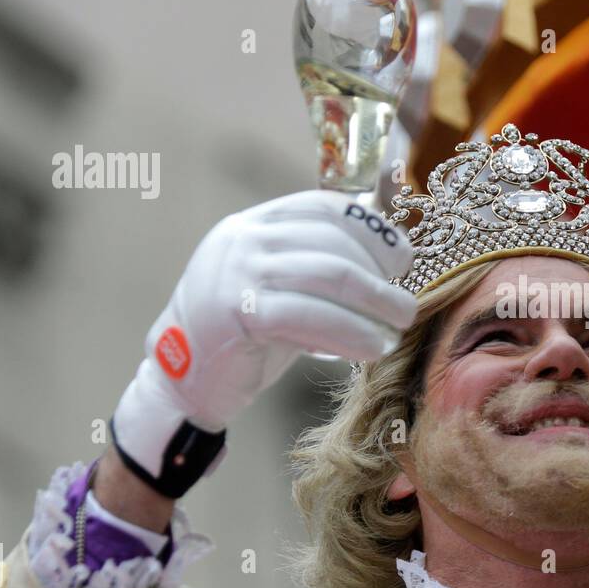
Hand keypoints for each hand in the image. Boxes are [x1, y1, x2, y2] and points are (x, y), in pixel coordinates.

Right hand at [111, 189, 414, 479]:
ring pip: (327, 277)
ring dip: (373, 304)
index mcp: (254, 224)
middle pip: (331, 244)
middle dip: (378, 276)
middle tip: (405, 307)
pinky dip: (349, 332)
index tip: (402, 258)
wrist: (183, 379)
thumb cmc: (243, 335)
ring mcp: (235, 271)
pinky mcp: (235, 311)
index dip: (370, 229)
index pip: (322, 208)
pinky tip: (371, 348)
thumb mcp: (279, 287)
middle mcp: (243, 239)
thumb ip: (317, 266)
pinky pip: (308, 316)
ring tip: (398, 327)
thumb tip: (388, 258)